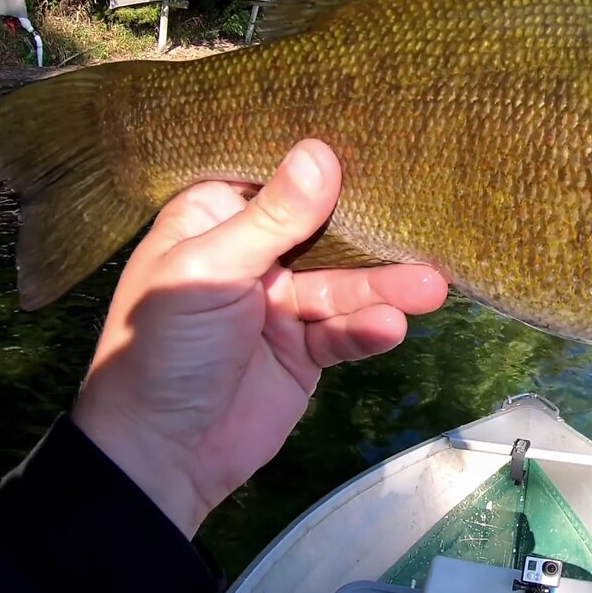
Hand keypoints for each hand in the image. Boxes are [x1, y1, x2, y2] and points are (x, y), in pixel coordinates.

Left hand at [70, 139, 448, 537]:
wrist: (160, 454)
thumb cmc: (164, 346)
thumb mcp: (210, 271)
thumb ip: (272, 218)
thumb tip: (321, 151)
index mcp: (215, 220)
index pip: (275, 176)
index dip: (322, 161)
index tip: (381, 138)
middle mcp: (253, 254)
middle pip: (325, 229)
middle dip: (373, 230)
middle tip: (425, 223)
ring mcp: (283, 303)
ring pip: (344, 284)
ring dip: (385, 287)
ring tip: (431, 288)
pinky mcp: (306, 348)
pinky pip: (343, 331)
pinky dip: (366, 330)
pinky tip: (390, 328)